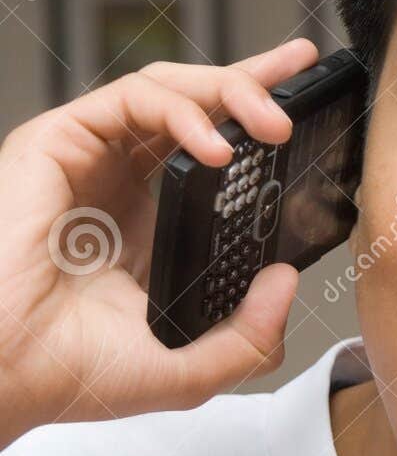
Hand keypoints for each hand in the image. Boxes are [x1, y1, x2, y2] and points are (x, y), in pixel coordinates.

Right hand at [0, 38, 318, 443]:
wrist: (9, 372)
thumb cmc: (73, 374)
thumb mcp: (189, 368)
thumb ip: (249, 336)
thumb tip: (285, 279)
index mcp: (150, 225)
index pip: (211, 152)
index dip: (255, 122)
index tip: (308, 105)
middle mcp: (120, 183)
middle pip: (195, 104)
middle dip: (253, 81)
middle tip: (301, 81)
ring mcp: (89, 157)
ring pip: (168, 88)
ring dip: (229, 92)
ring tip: (272, 125)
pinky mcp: (59, 140)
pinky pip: (131, 98)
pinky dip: (183, 112)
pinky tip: (217, 148)